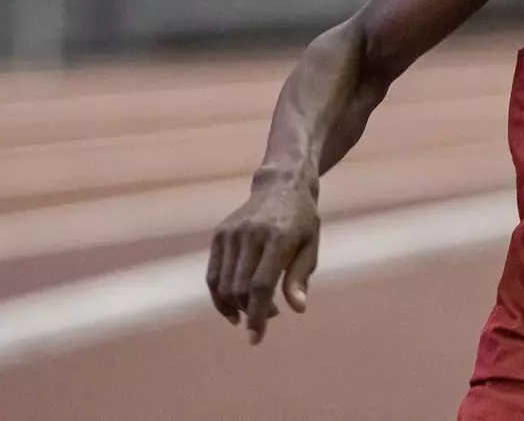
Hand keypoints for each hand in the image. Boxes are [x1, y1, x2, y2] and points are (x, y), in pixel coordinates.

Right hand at [207, 175, 319, 344]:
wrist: (282, 186)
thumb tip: (297, 309)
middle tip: (269, 317)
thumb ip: (299, 277)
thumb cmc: (303, 220)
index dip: (257, 314)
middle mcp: (250, 234)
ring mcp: (231, 234)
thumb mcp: (310, 246)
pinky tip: (232, 309)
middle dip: (250, 312)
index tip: (256, 338)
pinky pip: (212, 275)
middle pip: (240, 288)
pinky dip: (219, 296)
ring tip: (255, 311)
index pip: (260, 285)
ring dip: (235, 307)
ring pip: (223, 285)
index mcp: (278, 237)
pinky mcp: (219, 235)